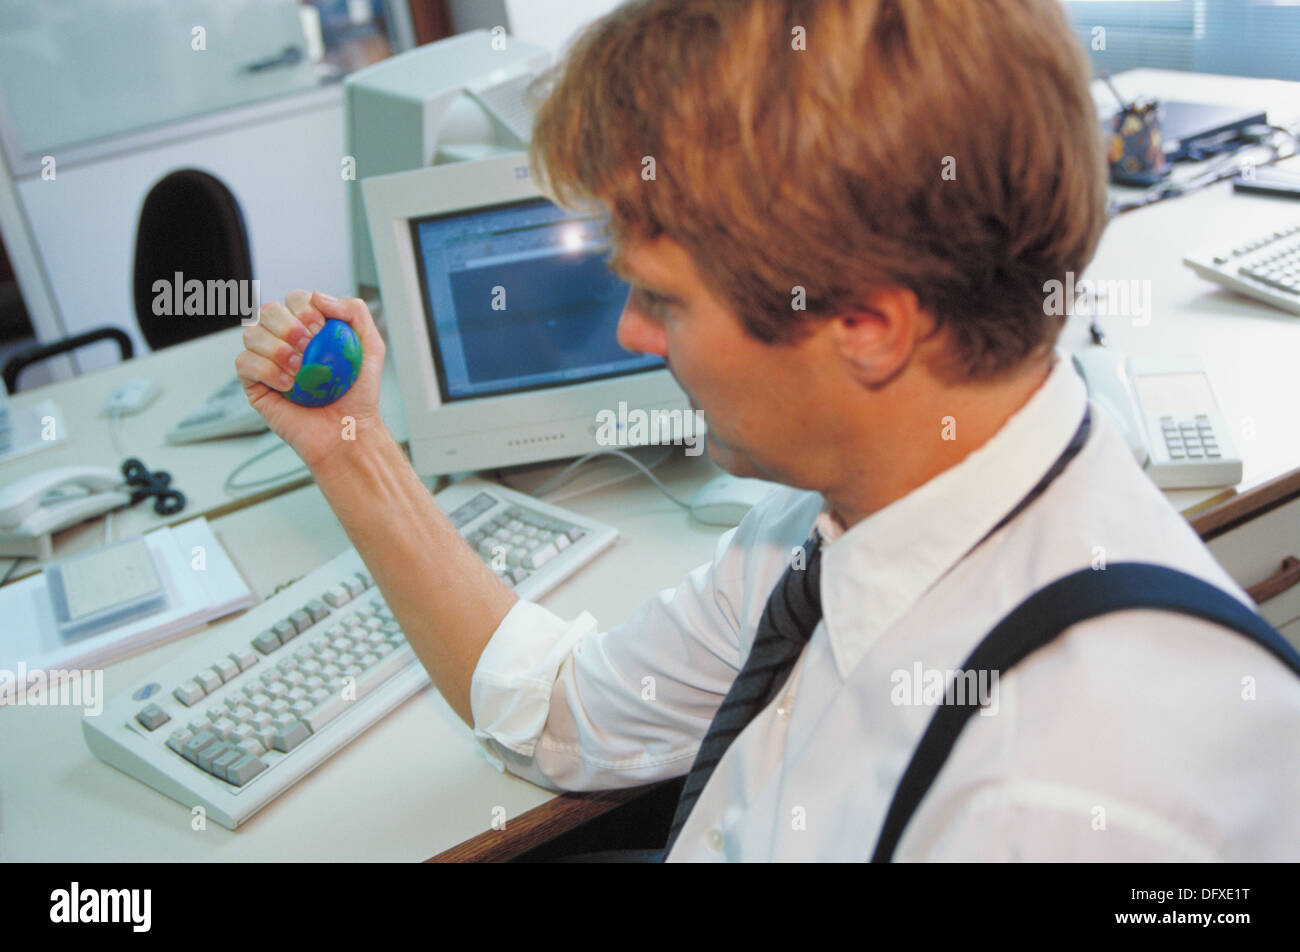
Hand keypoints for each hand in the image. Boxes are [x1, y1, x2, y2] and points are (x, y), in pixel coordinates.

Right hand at [235, 290, 387, 471]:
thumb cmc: (358, 394)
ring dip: (276, 349)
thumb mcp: (371, 346)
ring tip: (299, 371)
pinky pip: (244, 363)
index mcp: (309, 327)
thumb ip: (354, 311)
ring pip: (252, 334)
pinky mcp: (255, 384)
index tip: (320, 330)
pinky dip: (266, 370)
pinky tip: (287, 384)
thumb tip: (318, 296)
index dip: (304, 309)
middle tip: (308, 350)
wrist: (347, 430)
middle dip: (288, 326)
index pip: (295, 299)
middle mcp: (285, 340)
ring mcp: (267, 361)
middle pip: (268, 310)